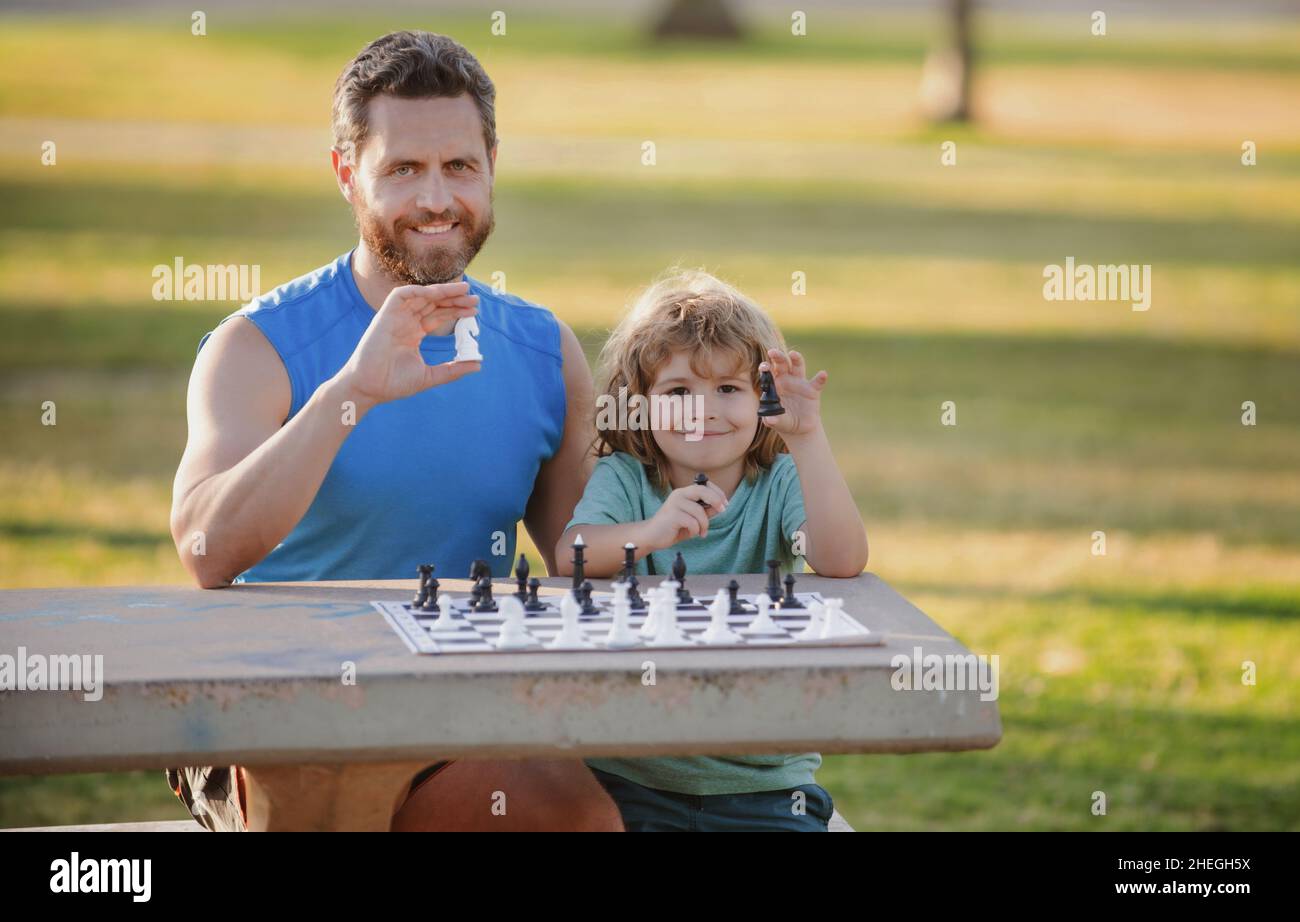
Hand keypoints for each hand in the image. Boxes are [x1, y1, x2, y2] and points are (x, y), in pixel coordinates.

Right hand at [336, 282, 479, 409]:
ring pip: (421, 296)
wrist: (370, 388)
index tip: (474, 310)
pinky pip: (401, 294)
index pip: (438, 315)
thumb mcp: (430, 376)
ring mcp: (395, 317)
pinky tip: (437, 293)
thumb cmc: (394, 383)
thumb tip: (477, 364)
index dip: (455, 310)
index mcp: (414, 333)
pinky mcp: (384, 315)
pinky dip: (419, 291)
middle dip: (454, 299)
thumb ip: (453, 369)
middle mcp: (406, 322)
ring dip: (442, 291)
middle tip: (475, 298)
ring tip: (463, 291)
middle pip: (433, 303)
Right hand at [639, 481, 729, 549]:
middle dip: (716, 500)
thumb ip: (705, 511)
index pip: (704, 485)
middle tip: (723, 510)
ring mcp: (674, 503)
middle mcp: (679, 494)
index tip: (725, 504)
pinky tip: (691, 534)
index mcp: (684, 493)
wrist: (653, 536)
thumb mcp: (693, 518)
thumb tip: (721, 506)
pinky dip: (695, 530)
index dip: (718, 493)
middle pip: (702, 490)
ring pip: (699, 511)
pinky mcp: (672, 515)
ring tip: (701, 532)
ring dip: (704, 524)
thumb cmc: (674, 527)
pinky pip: (692, 522)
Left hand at [760, 348, 827, 438]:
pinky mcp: (813, 390)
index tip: (764, 366)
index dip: (765, 368)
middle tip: (772, 352)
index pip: (768, 373)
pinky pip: (817, 382)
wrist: (799, 429)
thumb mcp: (777, 422)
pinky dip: (820, 378)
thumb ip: (773, 419)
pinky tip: (822, 374)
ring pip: (798, 367)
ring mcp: (800, 383)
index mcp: (774, 385)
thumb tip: (769, 421)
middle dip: (778, 357)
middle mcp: (786, 380)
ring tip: (793, 354)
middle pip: (781, 364)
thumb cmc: (783, 421)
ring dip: (796, 359)